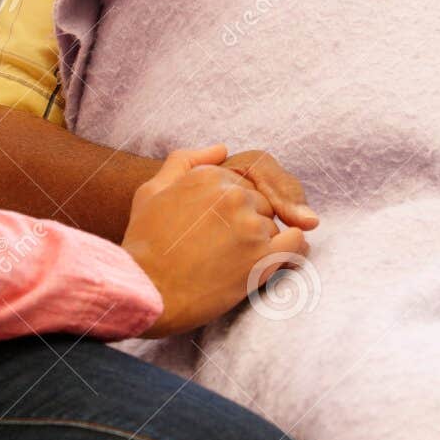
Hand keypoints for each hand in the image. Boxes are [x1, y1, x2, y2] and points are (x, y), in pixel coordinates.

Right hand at [122, 144, 308, 337]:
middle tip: (221, 249)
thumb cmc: (144, 243)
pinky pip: (295, 244)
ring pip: (272, 226)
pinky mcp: (261, 258)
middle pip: (259, 204)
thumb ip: (186, 161)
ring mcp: (249, 226)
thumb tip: (222, 149)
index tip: (216, 230)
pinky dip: (291, 250)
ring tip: (232, 263)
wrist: (145, 291)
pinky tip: (272, 260)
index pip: (241, 185)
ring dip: (260, 243)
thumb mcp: (152, 190)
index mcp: (209, 176)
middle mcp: (233, 195)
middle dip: (246, 224)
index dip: (230, 209)